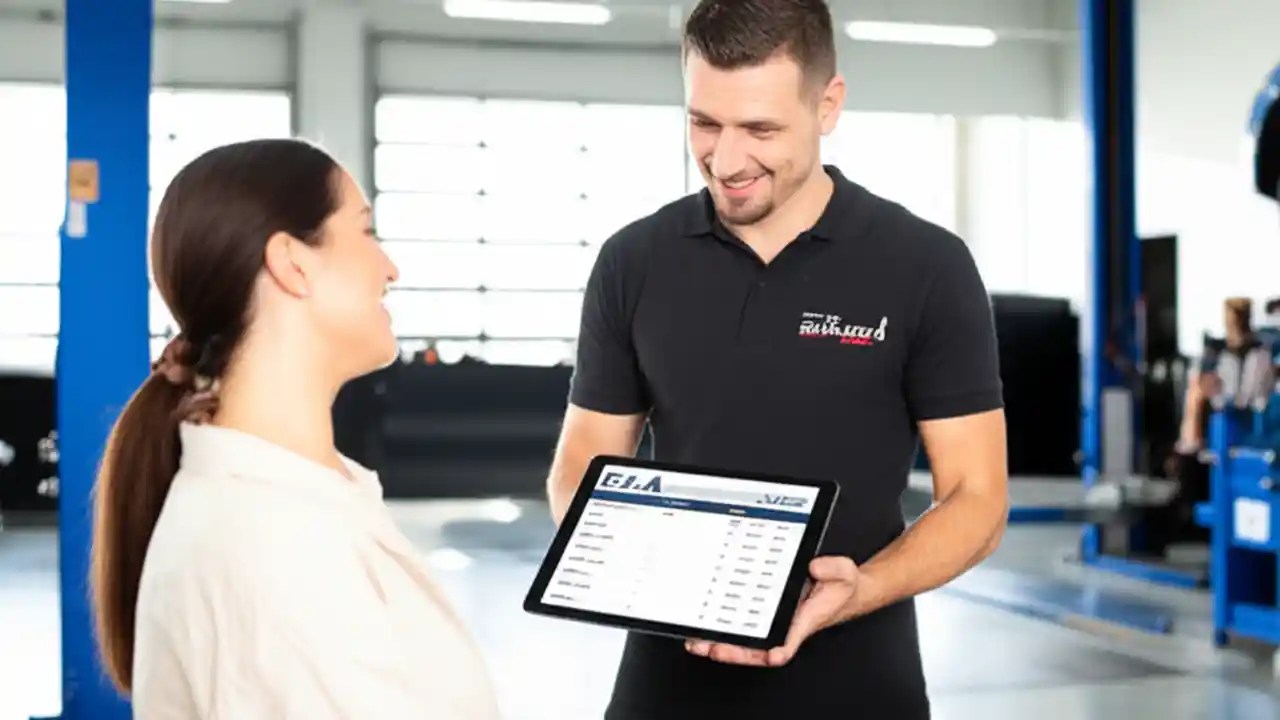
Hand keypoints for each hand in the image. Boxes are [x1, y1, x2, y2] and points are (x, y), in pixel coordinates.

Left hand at [685, 556, 859, 666]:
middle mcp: (785, 624)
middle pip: (759, 647)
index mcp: (804, 620)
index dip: (779, 650)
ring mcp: (772, 620)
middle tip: (714, 648)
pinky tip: (703, 628)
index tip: (772, 655)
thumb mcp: (843, 572)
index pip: (791, 639)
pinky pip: (741, 624)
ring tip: (699, 642)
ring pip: (746, 640)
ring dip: (723, 642)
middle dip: (736, 651)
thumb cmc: (839, 586)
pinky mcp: (764, 612)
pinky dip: (722, 627)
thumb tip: (814, 566)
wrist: (838, 587)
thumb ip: (832, 569)